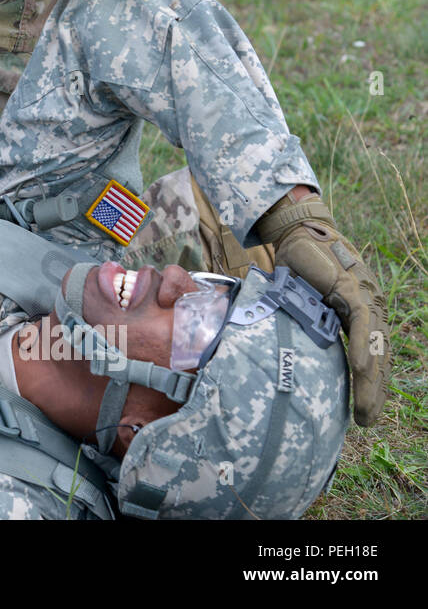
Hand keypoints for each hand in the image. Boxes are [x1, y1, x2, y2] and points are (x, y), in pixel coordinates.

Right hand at [255, 192, 390, 425]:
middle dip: (373, 393)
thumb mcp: (300, 304)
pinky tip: (360, 368)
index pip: (367, 357)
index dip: (367, 386)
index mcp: (356, 316)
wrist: (296, 232)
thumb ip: (301, 325)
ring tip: (366, 407)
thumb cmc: (297, 268)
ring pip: (374, 346)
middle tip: (367, 422)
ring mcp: (364, 299)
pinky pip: (360, 323)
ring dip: (371, 379)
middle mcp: (367, 310)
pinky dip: (360, 346)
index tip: (361, 414)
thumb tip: (279, 351)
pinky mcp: (353, 289)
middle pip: (376, 358)